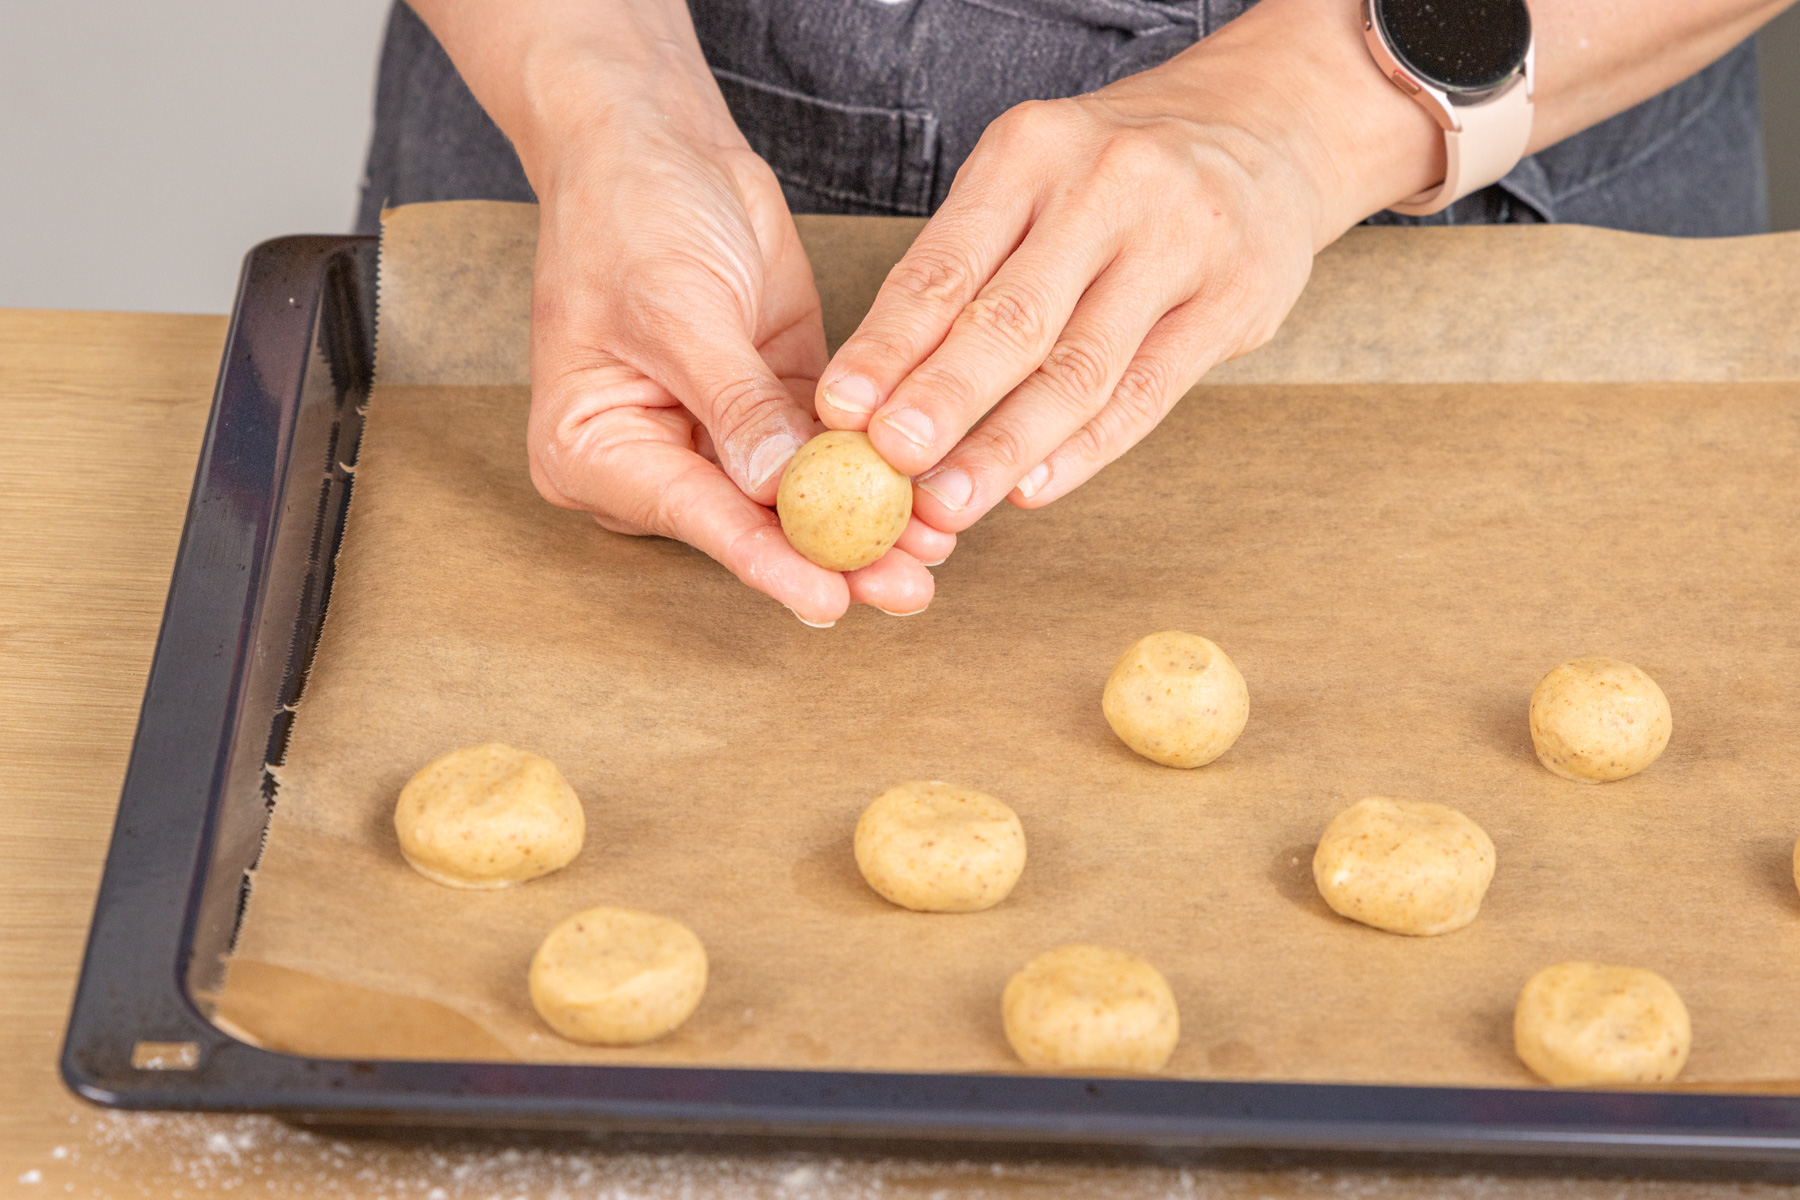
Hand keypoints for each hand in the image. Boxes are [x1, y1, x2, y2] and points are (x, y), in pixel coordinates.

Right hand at [523, 107, 949, 625]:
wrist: (655, 142)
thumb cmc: (627, 213)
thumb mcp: (674, 306)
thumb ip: (730, 401)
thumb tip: (777, 486)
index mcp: (594, 452)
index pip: (691, 517)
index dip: (766, 561)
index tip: (828, 598)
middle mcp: (656, 460)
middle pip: (751, 528)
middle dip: (831, 560)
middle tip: (903, 589)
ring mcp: (722, 438)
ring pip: (801, 501)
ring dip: (866, 527)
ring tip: (931, 557)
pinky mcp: (776, 407)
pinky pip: (830, 454)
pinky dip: (876, 474)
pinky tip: (927, 498)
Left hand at [813, 0, 1437, 535]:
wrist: (1265, 130)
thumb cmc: (1115, 175)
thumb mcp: (1030, 181)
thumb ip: (964, 269)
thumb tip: (879, 385)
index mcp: (1031, 152)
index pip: (945, 264)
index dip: (888, 345)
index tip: (839, 410)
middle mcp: (1107, 188)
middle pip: (1010, 320)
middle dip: (941, 402)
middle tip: (886, 467)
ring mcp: (1179, 243)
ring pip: (1078, 369)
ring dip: (1005, 447)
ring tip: (948, 503)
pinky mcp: (1234, 299)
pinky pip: (1147, 391)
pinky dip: (1086, 448)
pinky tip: (1034, 487)